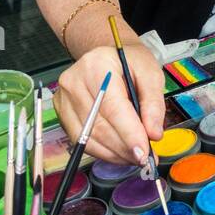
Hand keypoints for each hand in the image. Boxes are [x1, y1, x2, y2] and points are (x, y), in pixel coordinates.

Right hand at [52, 44, 164, 166]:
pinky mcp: (61, 112)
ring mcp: (63, 98)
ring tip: (135, 157)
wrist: (108, 56)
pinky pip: (81, 140)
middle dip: (124, 148)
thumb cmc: (130, 63)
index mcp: (97, 66)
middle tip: (145, 159)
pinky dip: (102, 151)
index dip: (128, 133)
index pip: (112, 107)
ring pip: (88, 137)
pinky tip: (118, 152)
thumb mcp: (151, 74)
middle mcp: (74, 82)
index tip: (143, 153)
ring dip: (113, 153)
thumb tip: (153, 134)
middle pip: (98, 126)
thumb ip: (154, 104)